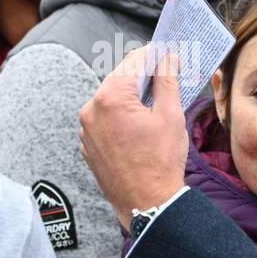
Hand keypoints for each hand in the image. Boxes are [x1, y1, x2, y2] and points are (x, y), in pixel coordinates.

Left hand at [78, 48, 186, 228]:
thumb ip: (167, 81)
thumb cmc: (161, 162)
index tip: (167, 52)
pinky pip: (103, 120)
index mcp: (111, 98)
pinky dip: (119, 116)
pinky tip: (139, 124)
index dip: (153, 54)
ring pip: (110, 100)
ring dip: (130, 97)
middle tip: (164, 73)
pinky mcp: (87, 145)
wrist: (146, 205)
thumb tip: (168, 59)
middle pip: (119, 80)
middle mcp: (91, 110)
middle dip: (141, 75)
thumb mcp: (171, 116)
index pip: (133, 62)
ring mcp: (86, 129)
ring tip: (154, 101)